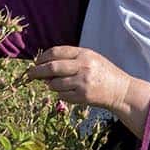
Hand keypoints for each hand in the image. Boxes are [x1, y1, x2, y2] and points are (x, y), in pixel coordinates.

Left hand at [23, 47, 149, 133]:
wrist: (120, 90)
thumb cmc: (102, 73)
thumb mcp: (90, 58)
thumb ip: (69, 59)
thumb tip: (43, 65)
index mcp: (84, 54)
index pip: (55, 52)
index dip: (42, 58)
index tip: (35, 63)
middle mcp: (83, 66)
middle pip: (51, 68)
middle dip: (36, 72)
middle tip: (29, 75)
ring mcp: (82, 82)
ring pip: (54, 84)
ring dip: (50, 85)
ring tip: (58, 84)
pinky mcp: (82, 96)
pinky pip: (61, 95)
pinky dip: (60, 94)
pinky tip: (69, 92)